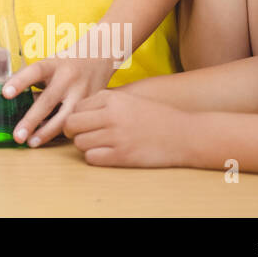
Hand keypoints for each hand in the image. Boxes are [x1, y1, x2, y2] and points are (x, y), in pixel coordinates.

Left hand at [2, 47, 118, 146]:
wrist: (98, 57)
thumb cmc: (65, 64)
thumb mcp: (48, 63)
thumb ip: (31, 79)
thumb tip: (8, 98)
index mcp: (53, 64)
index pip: (35, 71)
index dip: (19, 82)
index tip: (5, 93)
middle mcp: (67, 78)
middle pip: (48, 100)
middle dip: (31, 120)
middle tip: (17, 136)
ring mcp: (81, 92)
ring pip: (64, 117)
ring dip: (47, 132)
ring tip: (31, 143)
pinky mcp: (91, 105)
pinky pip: (74, 122)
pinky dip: (60, 132)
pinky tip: (47, 138)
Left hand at [64, 88, 192, 167]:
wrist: (186, 135)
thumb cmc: (157, 117)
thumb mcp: (130, 100)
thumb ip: (106, 103)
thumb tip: (79, 111)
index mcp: (112, 99)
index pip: (76, 107)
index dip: (77, 116)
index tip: (83, 123)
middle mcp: (111, 115)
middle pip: (72, 124)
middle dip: (73, 131)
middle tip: (81, 135)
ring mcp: (116, 136)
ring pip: (79, 142)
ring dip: (85, 145)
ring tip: (98, 145)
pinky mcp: (122, 156)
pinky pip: (91, 158)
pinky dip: (94, 157)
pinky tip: (105, 155)